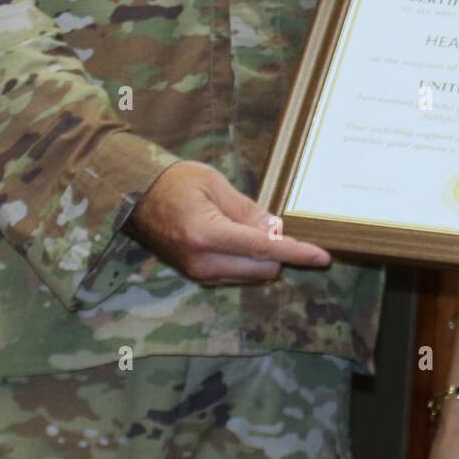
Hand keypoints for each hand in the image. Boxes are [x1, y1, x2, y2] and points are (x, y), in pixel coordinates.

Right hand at [127, 160, 331, 284]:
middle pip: (263, 268)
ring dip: (262, 257)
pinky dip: (247, 260)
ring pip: (252, 274)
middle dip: (278, 251)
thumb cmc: (176, 182)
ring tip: (244, 225)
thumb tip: (278, 231)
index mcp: (206, 235)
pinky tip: (237, 237)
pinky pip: (237, 274)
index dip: (296, 252)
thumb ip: (248, 211)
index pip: (263, 249)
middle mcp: (203, 262)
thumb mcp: (215, 185)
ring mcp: (199, 273)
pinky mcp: (198, 277)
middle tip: (273, 222)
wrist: (136, 197)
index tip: (322, 256)